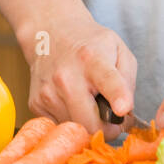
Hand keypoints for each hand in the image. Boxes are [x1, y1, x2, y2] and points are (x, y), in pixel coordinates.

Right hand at [24, 7, 136, 141]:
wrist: (51, 33)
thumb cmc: (90, 45)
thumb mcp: (119, 51)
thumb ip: (128, 81)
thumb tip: (124, 115)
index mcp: (92, 59)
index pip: (107, 80)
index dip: (117, 96)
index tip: (124, 108)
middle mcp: (66, 76)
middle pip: (89, 123)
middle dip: (106, 130)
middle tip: (112, 121)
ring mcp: (48, 92)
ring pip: (75, 130)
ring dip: (87, 125)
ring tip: (88, 103)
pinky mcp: (35, 104)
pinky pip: (60, 128)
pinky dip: (71, 121)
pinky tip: (72, 104)